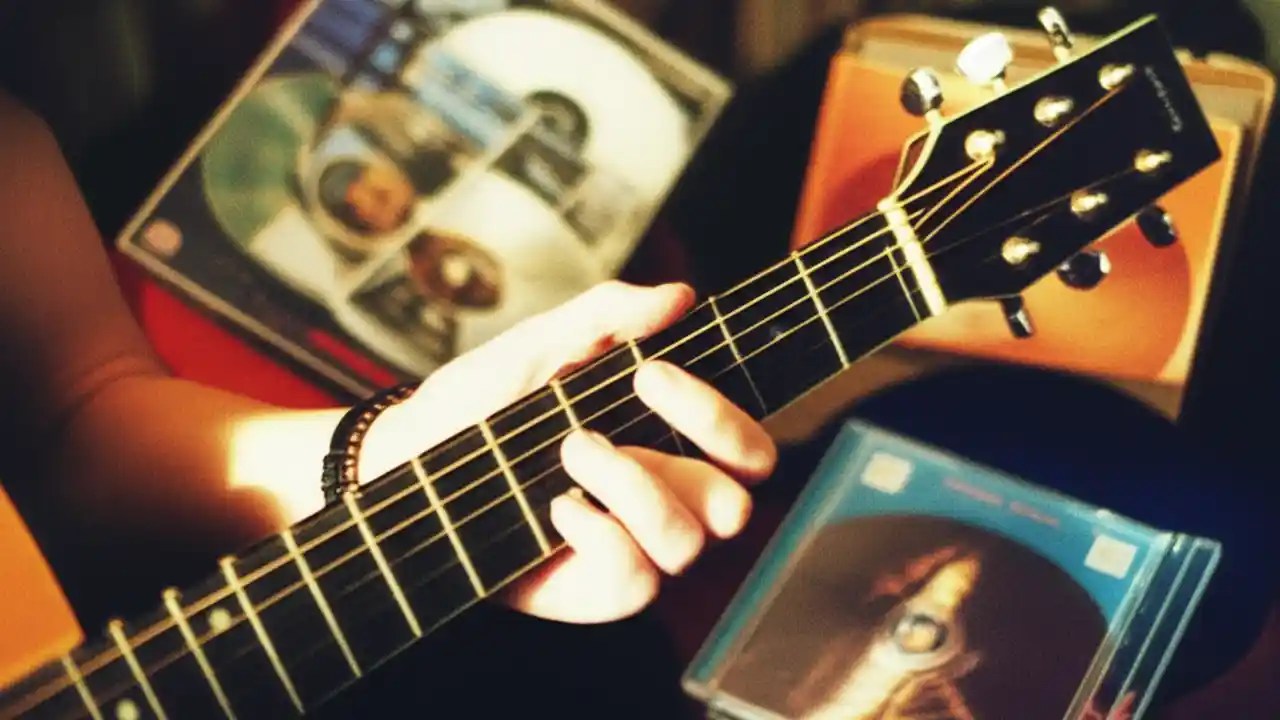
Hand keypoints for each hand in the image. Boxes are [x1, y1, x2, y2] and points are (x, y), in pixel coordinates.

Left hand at [371, 281, 776, 622]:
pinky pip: (637, 582)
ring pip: (688, 542)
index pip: (746, 449)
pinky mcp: (594, 589)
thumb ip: (607, 315)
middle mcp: (664, 500)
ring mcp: (632, 548)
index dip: (721, 413)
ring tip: (571, 448)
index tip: (652, 370)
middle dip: (707, 436)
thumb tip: (679, 296)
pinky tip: (555, 507)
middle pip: (740, 502)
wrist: (407, 455)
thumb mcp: (540, 344)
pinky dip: (601, 536)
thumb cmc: (480, 400)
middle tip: (638, 387)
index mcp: (668, 444)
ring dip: (635, 487)